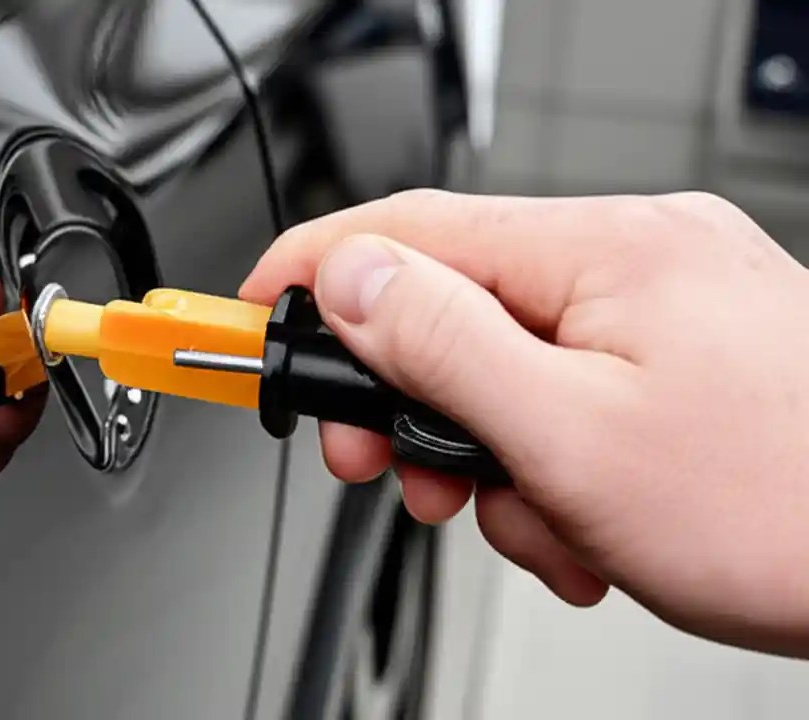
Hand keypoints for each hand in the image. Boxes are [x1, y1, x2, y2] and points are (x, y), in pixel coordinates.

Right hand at [241, 190, 808, 656]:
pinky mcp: (684, 358)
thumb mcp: (571, 437)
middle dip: (411, 403)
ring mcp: (665, 307)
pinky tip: (585, 523)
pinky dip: (551, 464)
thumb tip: (352, 276)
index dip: (311, 271)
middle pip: (455, 305)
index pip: (408, 229)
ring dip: (492, 456)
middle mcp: (636, 258)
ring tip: (538, 525)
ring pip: (509, 367)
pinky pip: (570, 394)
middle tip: (387, 469)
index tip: (250, 316)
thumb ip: (444, 343)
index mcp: (602, 252)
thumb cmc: (786, 509)